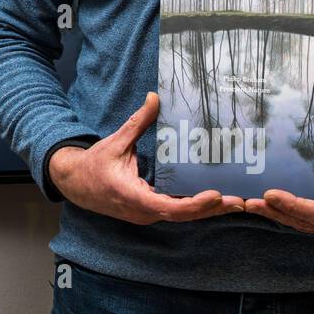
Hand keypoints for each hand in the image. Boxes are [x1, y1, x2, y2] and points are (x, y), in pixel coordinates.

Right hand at [50, 91, 246, 223]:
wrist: (74, 184)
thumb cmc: (94, 164)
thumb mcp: (115, 142)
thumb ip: (137, 122)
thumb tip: (155, 97)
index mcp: (132, 197)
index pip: (168, 207)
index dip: (193, 205)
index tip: (214, 195)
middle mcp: (142, 212)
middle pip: (182, 215)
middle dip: (211, 209)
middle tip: (239, 200)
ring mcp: (146, 215)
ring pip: (181, 216)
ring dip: (207, 210)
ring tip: (236, 200)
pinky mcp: (149, 212)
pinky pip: (175, 211)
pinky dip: (195, 206)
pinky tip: (215, 199)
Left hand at [243, 103, 313, 238]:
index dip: (293, 205)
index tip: (270, 194)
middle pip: (306, 223)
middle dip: (276, 212)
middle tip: (248, 201)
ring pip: (306, 227)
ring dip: (279, 216)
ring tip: (250, 205)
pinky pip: (311, 225)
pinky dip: (290, 217)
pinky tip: (271, 208)